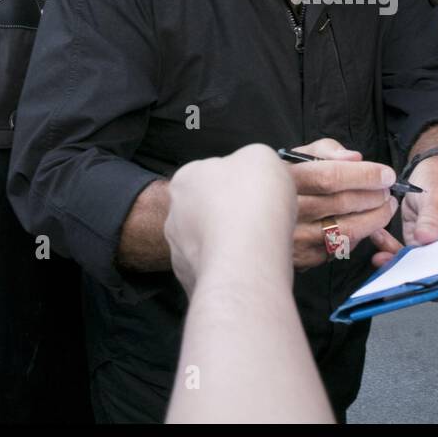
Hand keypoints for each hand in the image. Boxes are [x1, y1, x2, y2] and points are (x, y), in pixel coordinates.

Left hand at [165, 144, 296, 294]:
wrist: (246, 262)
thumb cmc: (253, 203)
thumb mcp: (262, 156)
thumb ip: (251, 158)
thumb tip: (252, 167)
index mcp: (187, 178)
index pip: (212, 174)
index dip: (240, 182)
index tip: (258, 191)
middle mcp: (175, 214)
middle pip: (208, 209)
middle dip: (231, 213)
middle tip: (259, 218)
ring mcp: (180, 250)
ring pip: (208, 241)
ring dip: (229, 241)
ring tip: (257, 244)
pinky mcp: (190, 279)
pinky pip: (213, 269)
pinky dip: (229, 267)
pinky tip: (248, 264)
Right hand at [286, 138, 397, 268]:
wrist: (249, 213)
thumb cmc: (281, 180)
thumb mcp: (298, 155)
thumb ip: (327, 150)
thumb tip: (355, 158)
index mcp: (285, 178)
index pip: (331, 177)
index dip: (364, 176)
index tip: (386, 175)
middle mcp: (286, 209)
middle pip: (342, 204)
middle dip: (374, 196)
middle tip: (388, 191)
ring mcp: (293, 237)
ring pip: (346, 230)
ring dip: (374, 219)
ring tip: (384, 207)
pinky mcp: (300, 258)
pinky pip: (339, 248)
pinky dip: (357, 236)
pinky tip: (362, 225)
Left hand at [369, 152, 437, 265]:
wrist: (427, 172)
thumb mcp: (437, 193)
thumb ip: (432, 216)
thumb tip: (426, 238)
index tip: (434, 270)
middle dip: (424, 272)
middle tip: (402, 269)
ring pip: (424, 265)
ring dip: (401, 263)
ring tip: (382, 258)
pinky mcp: (421, 246)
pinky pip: (407, 255)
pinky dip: (391, 250)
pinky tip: (379, 241)